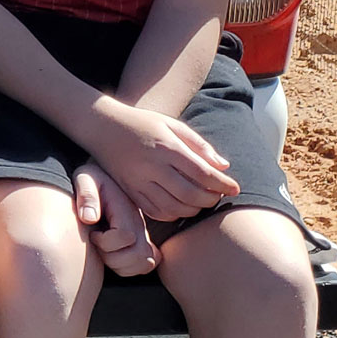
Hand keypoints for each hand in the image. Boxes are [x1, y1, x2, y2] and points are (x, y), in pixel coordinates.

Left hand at [73, 161, 156, 276]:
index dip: (105, 241)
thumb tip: (89, 218)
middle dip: (113, 257)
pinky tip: (113, 255)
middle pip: (140, 255)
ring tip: (104, 250)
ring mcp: (144, 234)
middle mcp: (140, 224)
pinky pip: (147, 264)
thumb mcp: (84, 179)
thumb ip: (87, 195)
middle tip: (98, 244)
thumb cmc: (91, 180)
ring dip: (121, 265)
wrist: (103, 177)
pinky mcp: (143, 242)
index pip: (125, 236)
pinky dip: (130, 268)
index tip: (92, 232)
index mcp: (126, 209)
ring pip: (145, 263)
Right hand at [83, 98, 240, 221]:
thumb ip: (199, 145)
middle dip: (211, 199)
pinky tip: (182, 206)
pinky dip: (174, 214)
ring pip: (174, 207)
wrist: (101, 126)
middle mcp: (152, 166)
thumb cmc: (142, 123)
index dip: (223, 184)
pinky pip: (156, 212)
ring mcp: (138, 180)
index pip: (202, 173)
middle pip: (191, 193)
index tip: (235, 188)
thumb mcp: (172, 124)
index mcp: (166, 146)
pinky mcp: (129, 190)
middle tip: (218, 195)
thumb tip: (223, 167)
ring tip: (202, 201)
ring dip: (194, 209)